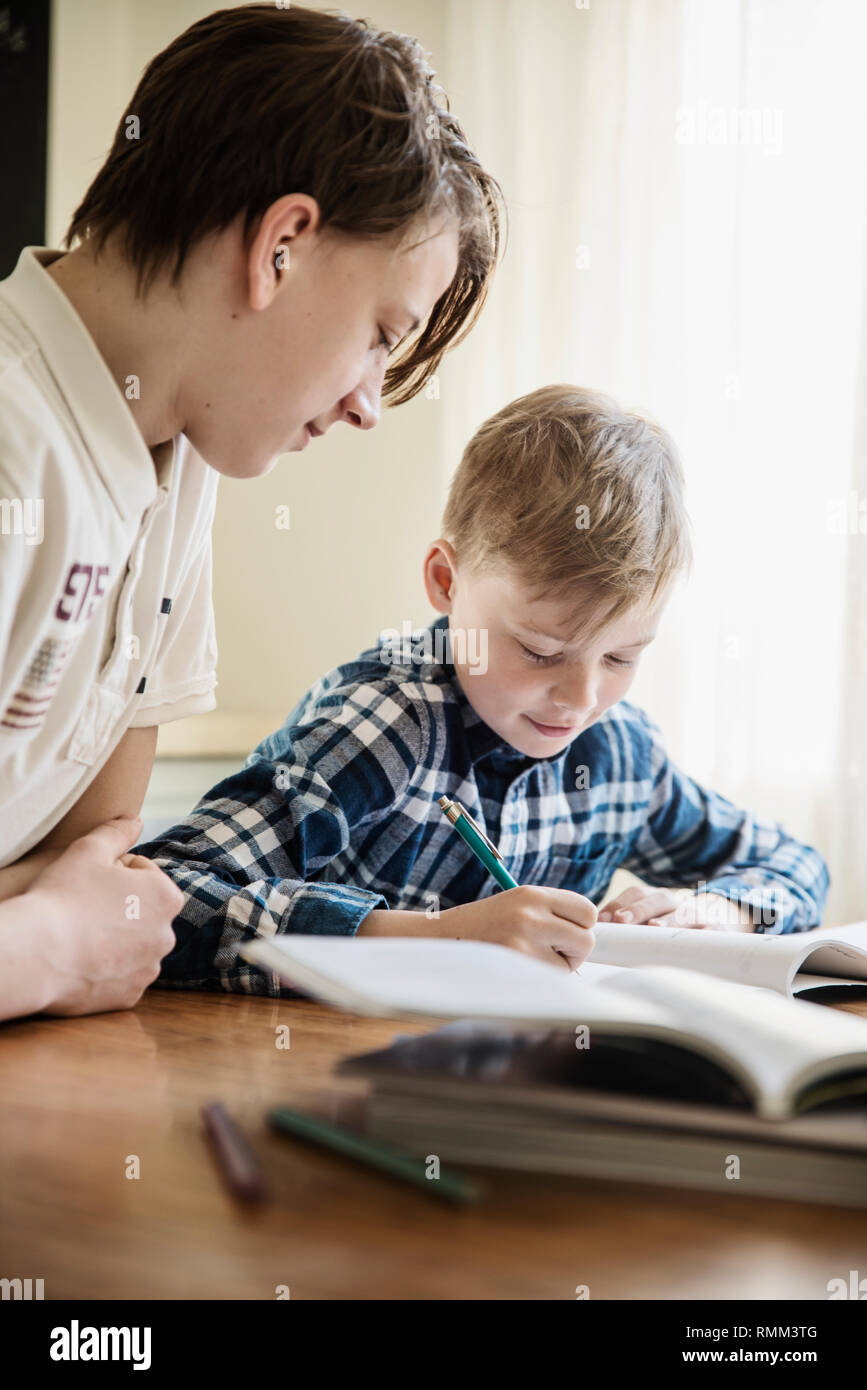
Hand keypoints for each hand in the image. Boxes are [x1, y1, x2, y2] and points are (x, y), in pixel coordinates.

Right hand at [24, 816, 184, 1014]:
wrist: (37, 955)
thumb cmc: (63, 897)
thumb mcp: (89, 850)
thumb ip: (118, 831)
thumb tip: (136, 821)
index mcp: (166, 897)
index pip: (142, 873)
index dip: (112, 872)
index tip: (89, 883)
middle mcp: (167, 936)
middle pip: (140, 911)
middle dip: (118, 907)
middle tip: (83, 908)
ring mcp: (148, 969)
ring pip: (131, 945)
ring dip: (114, 939)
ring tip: (81, 936)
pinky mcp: (129, 997)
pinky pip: (119, 976)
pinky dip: (105, 969)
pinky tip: (82, 961)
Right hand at [360, 885, 596, 969]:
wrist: (438, 942)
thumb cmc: (482, 928)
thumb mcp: (516, 904)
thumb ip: (551, 913)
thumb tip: (592, 932)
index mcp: (532, 894)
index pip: (587, 910)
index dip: (581, 925)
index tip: (565, 933)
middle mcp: (531, 915)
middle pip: (586, 938)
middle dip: (573, 950)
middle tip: (548, 952)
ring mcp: (524, 943)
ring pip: (571, 964)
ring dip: (556, 968)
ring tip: (526, 960)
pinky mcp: (517, 968)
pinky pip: (550, 981)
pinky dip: (540, 981)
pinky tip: (517, 971)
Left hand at [598, 885, 754, 930]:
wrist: (724, 918)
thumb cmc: (678, 925)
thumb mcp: (656, 919)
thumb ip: (629, 924)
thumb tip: (599, 934)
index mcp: (658, 898)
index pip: (636, 894)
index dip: (619, 904)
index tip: (603, 919)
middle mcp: (677, 902)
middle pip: (657, 900)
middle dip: (638, 909)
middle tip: (622, 920)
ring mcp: (699, 915)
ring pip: (684, 913)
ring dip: (669, 919)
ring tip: (655, 927)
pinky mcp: (718, 930)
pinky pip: (711, 931)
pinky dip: (702, 934)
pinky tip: (693, 941)